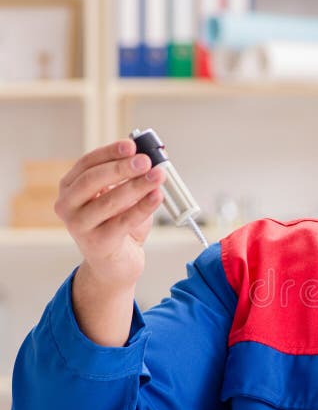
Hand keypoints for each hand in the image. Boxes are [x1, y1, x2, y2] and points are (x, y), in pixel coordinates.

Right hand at [55, 139, 164, 289]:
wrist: (115, 265)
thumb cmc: (118, 226)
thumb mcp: (122, 197)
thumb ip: (130, 178)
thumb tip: (152, 158)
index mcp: (70, 188)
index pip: (87, 163)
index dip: (110, 152)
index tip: (132, 145)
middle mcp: (68, 205)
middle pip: (93, 180)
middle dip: (122, 168)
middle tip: (146, 160)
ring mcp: (79, 226)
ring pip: (109, 201)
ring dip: (137, 186)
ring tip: (158, 176)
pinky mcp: (97, 243)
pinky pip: (123, 221)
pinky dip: (143, 207)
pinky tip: (157, 196)